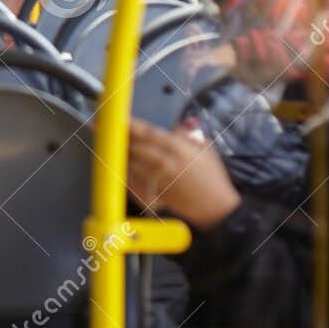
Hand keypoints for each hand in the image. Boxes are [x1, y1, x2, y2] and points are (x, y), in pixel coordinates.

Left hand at [127, 119, 241, 230]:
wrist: (217, 208)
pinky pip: (133, 182)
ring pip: (131, 163)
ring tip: (116, 148)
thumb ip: (188, 135)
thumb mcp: (206, 149)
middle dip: (122, 139)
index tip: (118, 119)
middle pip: (136, 147)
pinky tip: (122, 168)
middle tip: (111, 133)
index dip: (131, 125)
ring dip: (122, 155)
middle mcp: (166, 163)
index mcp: (179, 149)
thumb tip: (175, 125)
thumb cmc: (213, 177)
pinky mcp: (155, 195)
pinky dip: (125, 173)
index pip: (149, 133)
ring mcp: (159, 180)